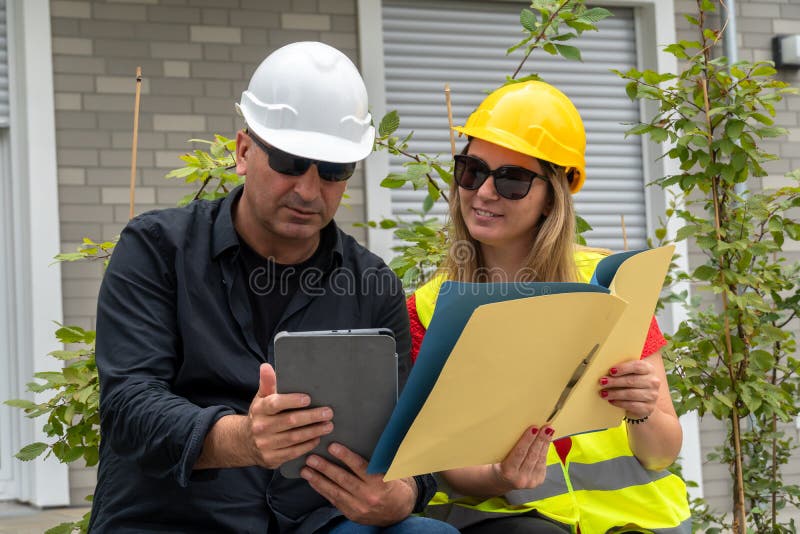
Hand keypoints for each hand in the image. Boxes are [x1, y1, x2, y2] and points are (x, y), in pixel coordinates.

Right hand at [246, 363, 333, 468]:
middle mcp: (261, 427)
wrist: (244, 442)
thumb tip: (266, 366)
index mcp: (259, 409)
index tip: (308, 399)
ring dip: (313, 432)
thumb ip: (267, 383)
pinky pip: (293, 452)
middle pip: (289, 421)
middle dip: (311, 417)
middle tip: (328, 413)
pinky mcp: (271, 458)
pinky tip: (317, 439)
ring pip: (293, 438)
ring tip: (328, 426)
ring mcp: (265, 444)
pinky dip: (307, 445)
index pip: (275, 404)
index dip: (292, 401)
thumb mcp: (261, 398)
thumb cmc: (261, 415)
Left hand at [300, 443, 414, 525]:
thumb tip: (358, 441)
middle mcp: (369, 495)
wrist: (396, 512)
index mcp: (380, 482)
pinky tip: (313, 482)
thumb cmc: (391, 485)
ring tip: (306, 470)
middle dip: (325, 468)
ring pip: (335, 492)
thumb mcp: (390, 472)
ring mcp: (359, 507)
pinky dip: (322, 490)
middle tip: (311, 458)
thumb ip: (376, 461)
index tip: (332, 447)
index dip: (346, 456)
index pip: (360, 467)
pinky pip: (334, 501)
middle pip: (344, 480)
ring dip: (318, 480)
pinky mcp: (351, 514)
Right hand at [492, 425, 553, 490]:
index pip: (519, 453)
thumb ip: (507, 446)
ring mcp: (531, 481)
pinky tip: (547, 440)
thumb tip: (518, 428)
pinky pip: (542, 462)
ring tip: (549, 430)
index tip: (533, 428)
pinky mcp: (538, 480)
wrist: (501, 481)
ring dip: (545, 443)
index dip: (527, 440)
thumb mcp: (496, 457)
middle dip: (540, 439)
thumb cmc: (497, 464)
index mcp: (507, 473)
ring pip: (540, 458)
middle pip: (532, 455)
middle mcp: (520, 479)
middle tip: (545, 427)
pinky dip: (545, 450)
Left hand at [599, 360, 659, 418]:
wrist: (642, 403)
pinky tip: (612, 401)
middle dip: (615, 382)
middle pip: (632, 380)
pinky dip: (620, 403)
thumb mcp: (629, 375)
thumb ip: (621, 370)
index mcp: (649, 369)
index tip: (611, 371)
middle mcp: (653, 382)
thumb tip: (603, 368)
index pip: (638, 366)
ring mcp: (653, 396)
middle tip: (602, 382)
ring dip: (615, 393)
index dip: (624, 368)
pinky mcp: (649, 408)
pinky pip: (632, 405)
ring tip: (603, 393)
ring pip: (631, 394)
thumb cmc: (632, 384)